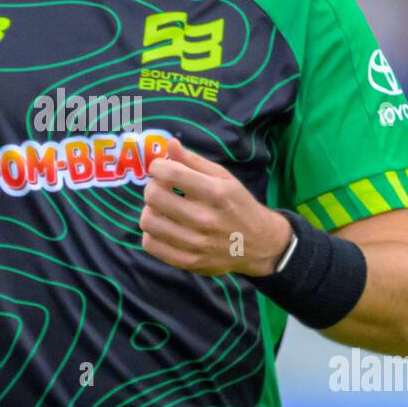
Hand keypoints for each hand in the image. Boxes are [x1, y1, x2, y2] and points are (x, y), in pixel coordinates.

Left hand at [139, 137, 291, 277]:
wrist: (259, 245)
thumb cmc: (238, 205)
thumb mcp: (224, 178)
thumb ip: (194, 161)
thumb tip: (170, 144)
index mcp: (216, 193)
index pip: (171, 174)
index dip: (157, 167)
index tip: (160, 169)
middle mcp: (206, 218)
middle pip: (154, 196)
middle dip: (152, 187)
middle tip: (161, 188)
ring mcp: (197, 243)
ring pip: (148, 221)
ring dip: (150, 210)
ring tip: (161, 209)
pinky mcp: (189, 262)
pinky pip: (150, 245)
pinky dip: (151, 233)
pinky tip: (163, 228)